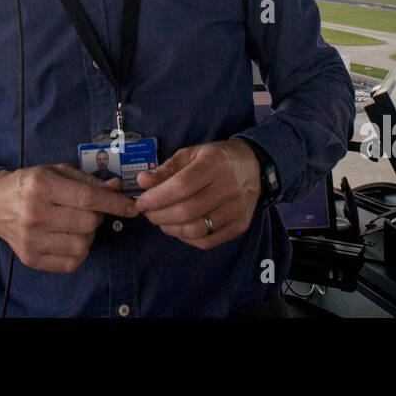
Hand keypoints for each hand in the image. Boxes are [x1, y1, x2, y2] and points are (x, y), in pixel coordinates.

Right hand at [0, 164, 137, 273]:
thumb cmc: (30, 184)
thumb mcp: (56, 172)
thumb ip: (88, 181)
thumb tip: (118, 189)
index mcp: (41, 186)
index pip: (88, 198)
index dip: (115, 203)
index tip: (132, 207)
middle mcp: (34, 213)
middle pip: (88, 223)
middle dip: (99, 216)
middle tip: (91, 210)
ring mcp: (31, 239)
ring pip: (83, 245)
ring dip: (88, 235)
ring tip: (76, 223)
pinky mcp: (31, 258)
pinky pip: (71, 262)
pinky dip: (78, 251)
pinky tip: (69, 237)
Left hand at [133, 139, 260, 249]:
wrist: (253, 166)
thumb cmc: (216, 159)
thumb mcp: (191, 154)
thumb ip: (166, 169)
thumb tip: (142, 182)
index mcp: (214, 164)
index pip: (181, 187)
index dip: (156, 198)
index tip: (141, 202)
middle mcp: (228, 188)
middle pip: (186, 212)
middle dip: (158, 216)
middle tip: (147, 212)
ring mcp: (236, 209)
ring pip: (195, 230)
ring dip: (170, 229)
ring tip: (161, 219)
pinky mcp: (240, 225)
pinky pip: (207, 241)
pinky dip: (186, 238)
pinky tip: (179, 227)